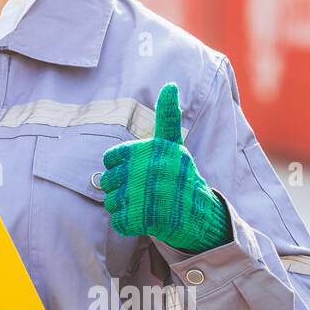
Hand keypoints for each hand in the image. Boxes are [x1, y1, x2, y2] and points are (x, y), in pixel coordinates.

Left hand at [97, 83, 230, 252]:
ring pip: (110, 202)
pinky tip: (145, 219)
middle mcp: (151, 168)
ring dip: (124, 207)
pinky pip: (118, 221)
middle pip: (107, 181)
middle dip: (121, 189)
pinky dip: (128, 224)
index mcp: (153, 149)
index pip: (110, 158)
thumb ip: (167, 118)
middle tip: (143, 192)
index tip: (137, 173)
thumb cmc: (181, 178)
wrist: (201, 215)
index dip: (119, 168)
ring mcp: (148, 194)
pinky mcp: (145, 217)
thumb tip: (170, 85)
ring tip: (146, 205)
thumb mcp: (174, 146)